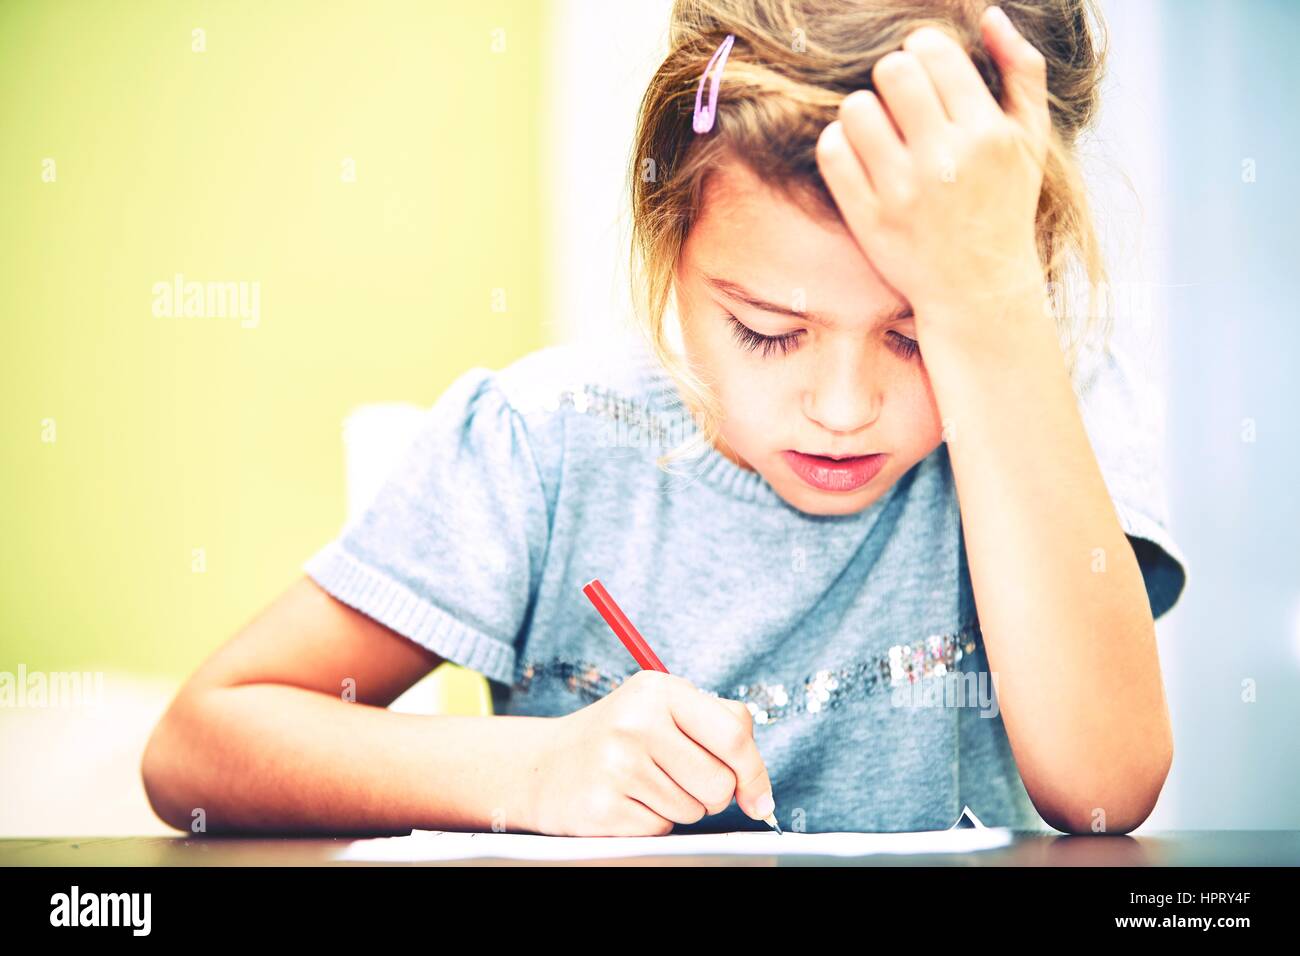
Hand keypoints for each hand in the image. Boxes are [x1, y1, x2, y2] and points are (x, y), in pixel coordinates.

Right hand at [524, 670, 774, 835]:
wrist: (544, 764)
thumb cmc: (620, 736)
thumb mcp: (662, 708)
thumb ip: (718, 728)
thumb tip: (760, 792)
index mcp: (658, 689)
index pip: (734, 735)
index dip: (755, 772)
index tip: (759, 797)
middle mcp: (636, 721)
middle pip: (719, 782)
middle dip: (713, 794)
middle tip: (683, 780)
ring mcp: (616, 764)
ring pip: (693, 811)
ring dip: (680, 807)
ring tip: (646, 784)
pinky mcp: (603, 806)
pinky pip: (661, 830)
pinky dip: (653, 823)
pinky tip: (627, 801)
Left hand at [815, 6, 1050, 330]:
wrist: (978, 289)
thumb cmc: (1005, 206)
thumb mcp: (1031, 140)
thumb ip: (1021, 71)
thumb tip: (991, 15)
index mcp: (986, 133)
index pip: (933, 52)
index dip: (921, 49)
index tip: (923, 70)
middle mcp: (945, 160)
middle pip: (891, 71)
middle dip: (892, 76)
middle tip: (899, 99)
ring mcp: (902, 192)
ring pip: (855, 108)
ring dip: (862, 111)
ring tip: (878, 129)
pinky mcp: (868, 218)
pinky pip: (831, 152)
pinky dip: (839, 145)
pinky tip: (859, 155)